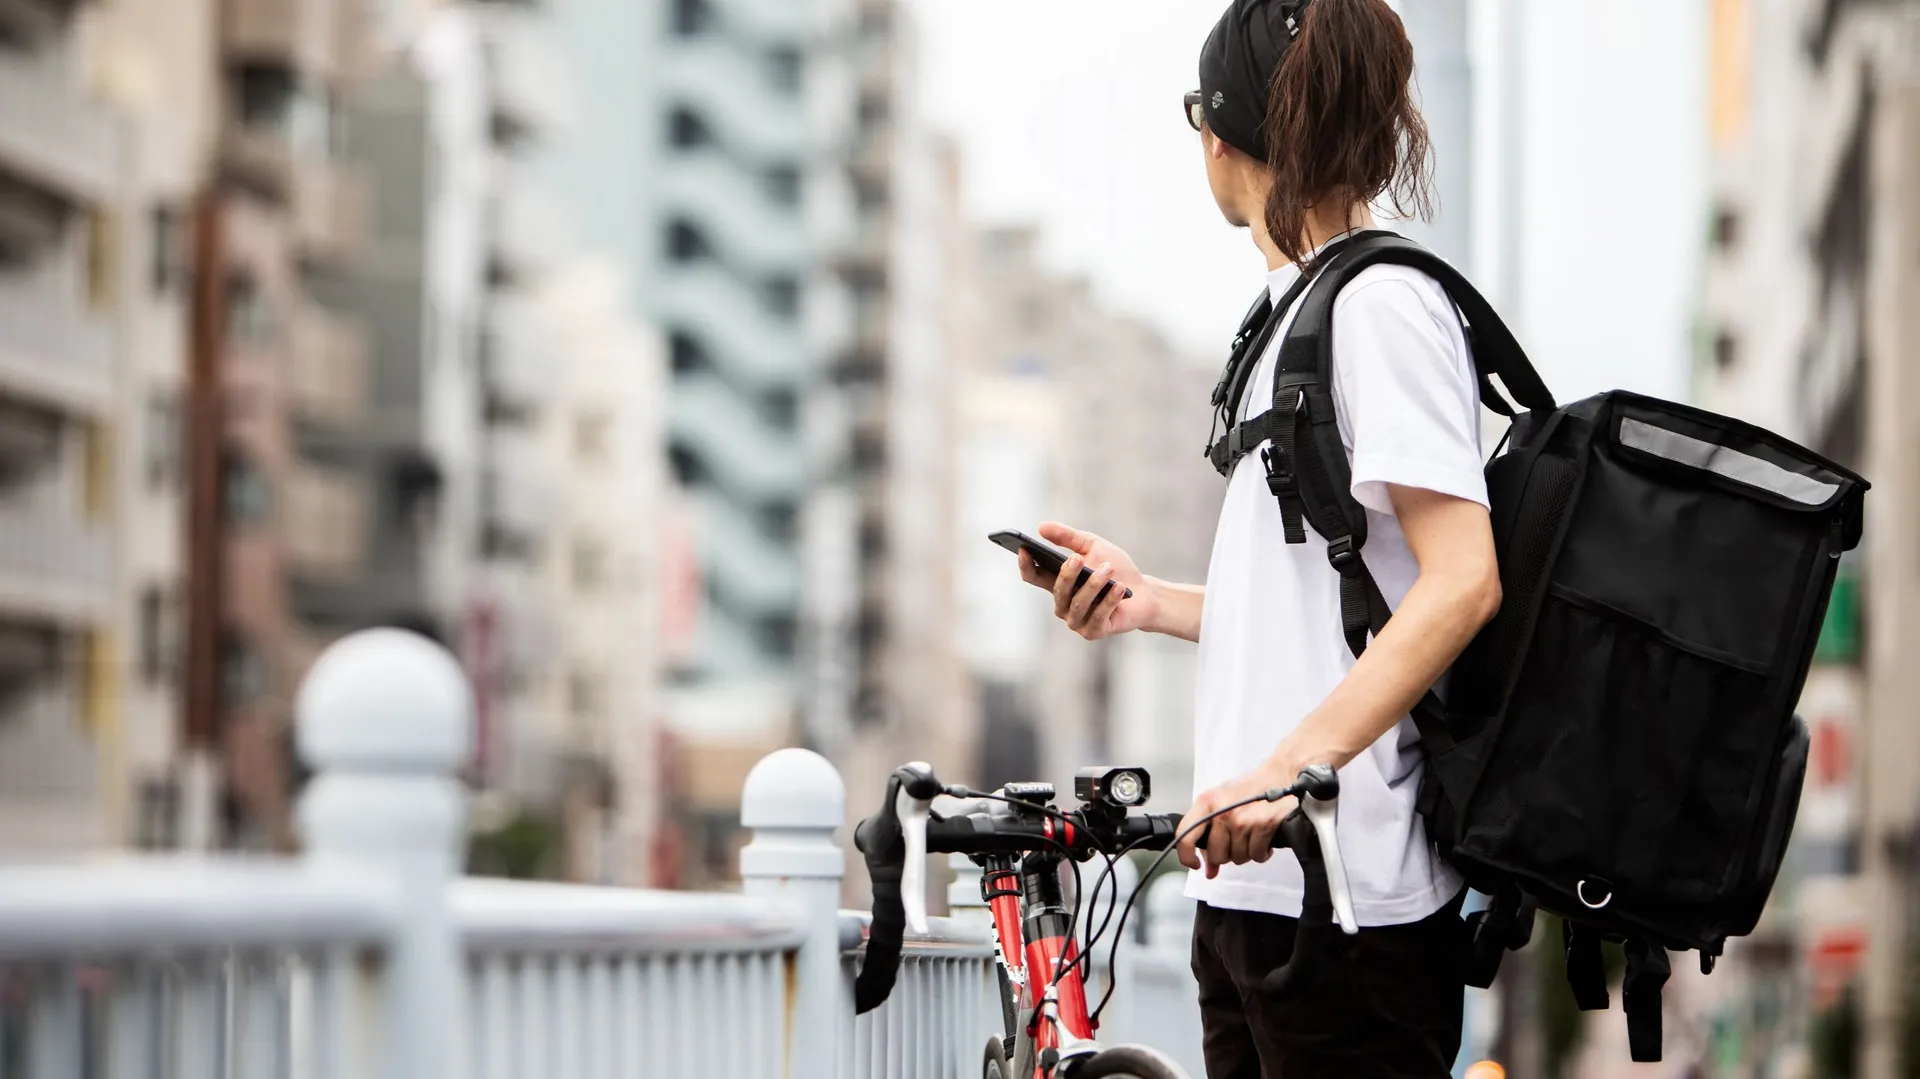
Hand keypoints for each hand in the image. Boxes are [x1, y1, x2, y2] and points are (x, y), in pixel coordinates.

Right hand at [1016, 522, 1153, 640]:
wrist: (1145, 592)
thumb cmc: (1117, 569)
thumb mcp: (1093, 547)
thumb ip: (1068, 537)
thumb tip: (1041, 527)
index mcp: (1059, 584)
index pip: (1034, 577)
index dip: (1026, 565)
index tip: (1024, 549)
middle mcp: (1063, 605)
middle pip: (1057, 591)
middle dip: (1067, 574)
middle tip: (1077, 557)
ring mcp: (1077, 621)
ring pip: (1078, 604)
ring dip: (1094, 585)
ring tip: (1108, 569)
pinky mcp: (1094, 632)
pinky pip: (1098, 616)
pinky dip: (1109, 600)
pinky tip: (1118, 587)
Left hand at [1176, 765, 1297, 878]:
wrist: (1279, 776)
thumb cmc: (1248, 792)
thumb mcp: (1222, 806)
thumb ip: (1211, 836)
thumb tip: (1209, 871)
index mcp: (1206, 802)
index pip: (1186, 836)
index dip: (1187, 856)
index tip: (1196, 864)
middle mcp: (1222, 811)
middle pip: (1216, 855)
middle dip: (1227, 855)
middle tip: (1236, 843)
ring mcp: (1242, 819)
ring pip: (1238, 858)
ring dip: (1246, 853)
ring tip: (1252, 836)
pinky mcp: (1262, 825)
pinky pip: (1257, 856)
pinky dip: (1262, 853)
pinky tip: (1264, 840)